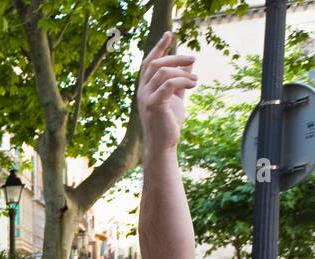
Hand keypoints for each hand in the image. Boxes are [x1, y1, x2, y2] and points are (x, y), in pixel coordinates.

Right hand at [138, 32, 195, 153]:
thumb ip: (179, 81)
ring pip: (162, 72)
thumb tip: (189, 63)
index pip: (149, 63)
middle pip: (156, 64)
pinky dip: (183, 81)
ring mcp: (146, 98)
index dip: (159, 47)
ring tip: (195, 79)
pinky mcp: (154, 105)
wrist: (163, 144)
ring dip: (182, 71)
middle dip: (176, 57)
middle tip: (193, 58)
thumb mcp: (176, 97)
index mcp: (146, 88)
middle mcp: (142, 91)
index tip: (169, 34)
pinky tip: (193, 85)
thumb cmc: (168, 122)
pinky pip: (169, 84)